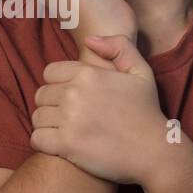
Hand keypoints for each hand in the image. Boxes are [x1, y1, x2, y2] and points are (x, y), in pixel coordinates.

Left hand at [30, 33, 167, 184]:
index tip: (71, 98)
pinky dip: (44, 143)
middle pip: (41, 95)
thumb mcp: (141, 72)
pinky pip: (36, 138)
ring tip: (65, 131)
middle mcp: (75, 93)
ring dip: (47, 124)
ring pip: (37, 117)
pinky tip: (59, 145)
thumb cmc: (147, 112)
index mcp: (88, 74)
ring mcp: (69, 119)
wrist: (155, 152)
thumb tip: (89, 40)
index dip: (58, 85)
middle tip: (68, 117)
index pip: (49, 73)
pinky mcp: (66, 145)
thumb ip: (119, 47)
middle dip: (51, 105)